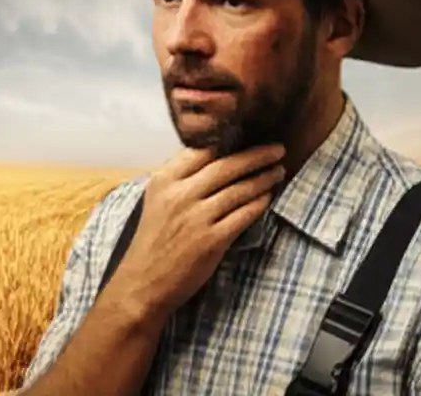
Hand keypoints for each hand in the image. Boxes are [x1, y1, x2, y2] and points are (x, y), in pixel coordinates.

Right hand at [106, 143, 288, 319]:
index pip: (203, 150)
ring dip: (264, 178)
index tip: (251, 136)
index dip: (231, 142)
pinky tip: (269, 197)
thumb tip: (219, 156)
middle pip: (227, 166)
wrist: (142, 284)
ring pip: (240, 189)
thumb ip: (182, 179)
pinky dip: (260, 203)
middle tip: (278, 150)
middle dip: (257, 155)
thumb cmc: (154, 241)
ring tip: (278, 171)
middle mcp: (180, 195)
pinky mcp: (211, 240)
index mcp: (164, 181)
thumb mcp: (158, 201)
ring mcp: (196, 218)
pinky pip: (244, 215)